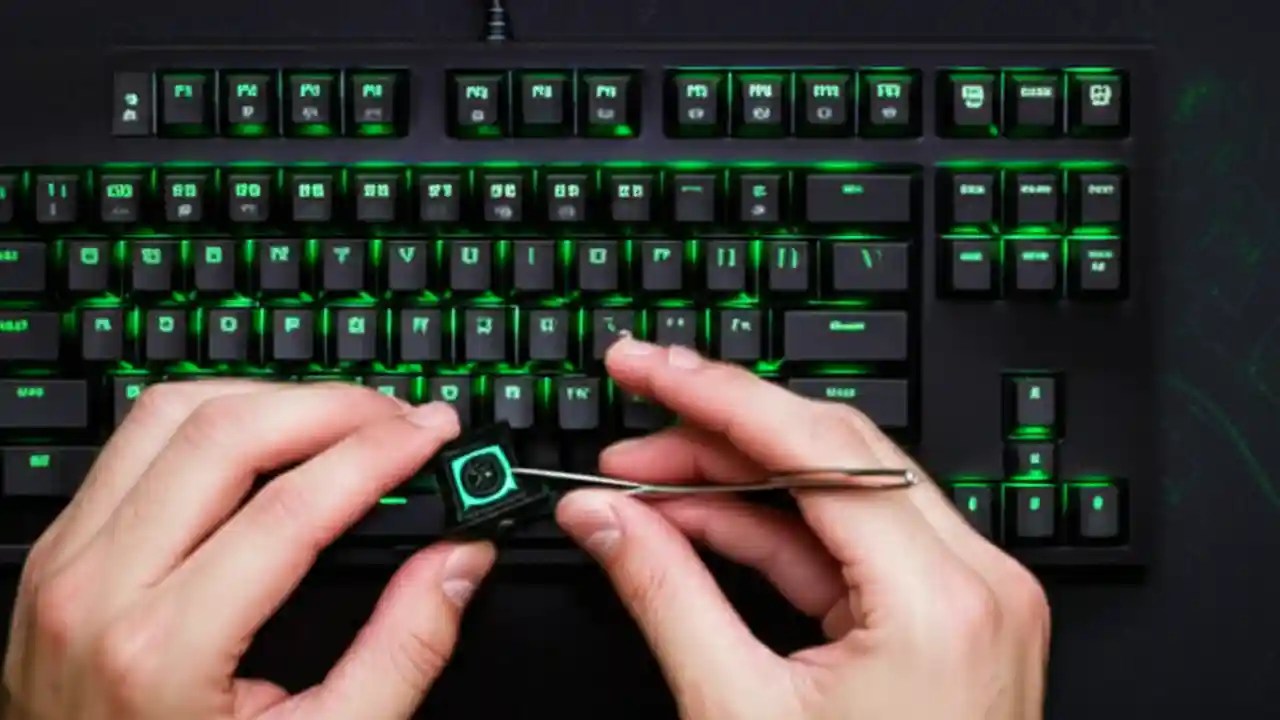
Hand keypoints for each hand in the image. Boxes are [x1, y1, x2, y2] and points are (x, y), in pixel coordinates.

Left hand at [3, 381, 495, 719]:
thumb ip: (402, 654)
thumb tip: (458, 562)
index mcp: (161, 649)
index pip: (291, 506)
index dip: (379, 453)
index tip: (433, 435)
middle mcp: (95, 589)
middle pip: (223, 434)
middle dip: (332, 407)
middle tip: (400, 418)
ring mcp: (66, 563)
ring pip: (168, 414)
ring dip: (269, 399)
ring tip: (341, 419)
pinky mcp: (58, 553)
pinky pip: (134, 442)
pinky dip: (212, 419)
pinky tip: (268, 440)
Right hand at [557, 339, 1049, 719]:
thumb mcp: (738, 712)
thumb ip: (664, 593)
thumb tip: (601, 516)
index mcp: (939, 599)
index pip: (814, 445)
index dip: (712, 394)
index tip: (644, 366)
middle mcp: (975, 582)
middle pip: (831, 455)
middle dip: (718, 432)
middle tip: (631, 423)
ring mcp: (972, 600)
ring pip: (840, 496)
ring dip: (739, 481)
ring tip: (645, 479)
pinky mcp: (951, 622)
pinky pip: (852, 549)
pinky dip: (773, 533)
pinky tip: (699, 524)